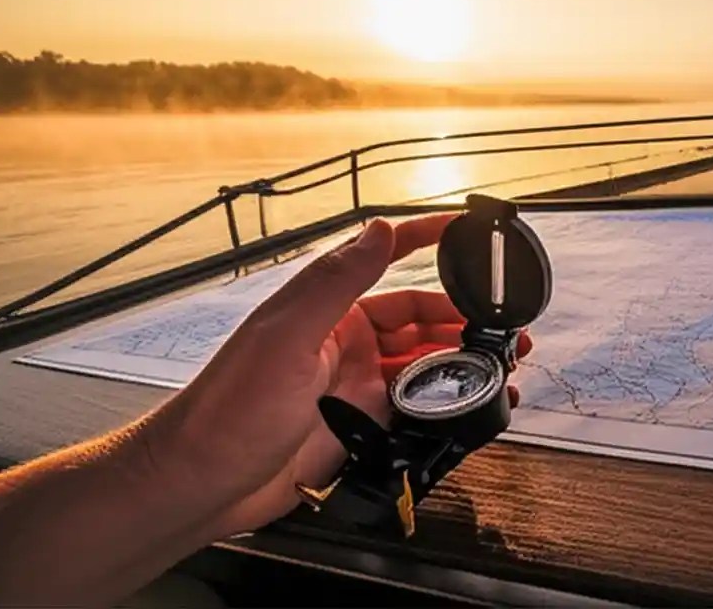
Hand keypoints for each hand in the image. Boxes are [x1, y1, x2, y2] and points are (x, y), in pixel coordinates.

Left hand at [151, 215, 530, 537]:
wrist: (203, 483)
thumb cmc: (228, 408)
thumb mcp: (286, 336)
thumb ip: (336, 282)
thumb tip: (377, 229)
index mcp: (328, 309)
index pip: (386, 258)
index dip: (428, 240)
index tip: (467, 230)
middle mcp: (347, 342)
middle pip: (422, 318)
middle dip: (466, 315)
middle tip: (509, 323)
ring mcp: (358, 385)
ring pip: (427, 363)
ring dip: (465, 360)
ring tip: (506, 360)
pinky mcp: (366, 427)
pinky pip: (420, 409)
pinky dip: (452, 405)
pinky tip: (477, 406)